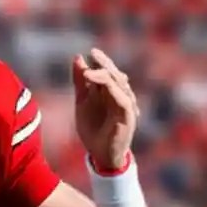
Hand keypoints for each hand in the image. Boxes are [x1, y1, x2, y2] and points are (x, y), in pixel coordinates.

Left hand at [72, 49, 137, 169]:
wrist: (99, 154)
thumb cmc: (92, 128)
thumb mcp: (82, 102)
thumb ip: (80, 82)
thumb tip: (78, 58)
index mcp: (110, 92)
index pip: (108, 72)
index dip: (102, 61)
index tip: (91, 52)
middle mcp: (120, 96)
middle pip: (116, 75)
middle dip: (106, 64)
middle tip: (94, 54)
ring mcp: (126, 106)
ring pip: (121, 86)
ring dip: (107, 76)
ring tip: (90, 73)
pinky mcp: (128, 118)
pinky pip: (124, 101)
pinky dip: (115, 92)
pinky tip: (104, 85)